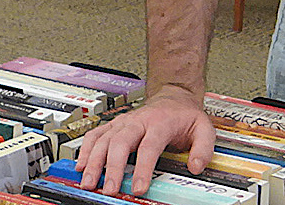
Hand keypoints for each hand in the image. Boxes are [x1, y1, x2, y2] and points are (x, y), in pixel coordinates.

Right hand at [75, 88, 214, 195]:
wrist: (173, 97)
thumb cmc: (184, 115)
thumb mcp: (204, 128)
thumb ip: (203, 149)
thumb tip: (195, 167)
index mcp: (159, 122)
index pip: (149, 146)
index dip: (142, 168)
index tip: (138, 187)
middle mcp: (138, 121)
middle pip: (120, 142)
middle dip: (111, 167)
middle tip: (108, 188)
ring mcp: (123, 122)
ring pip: (103, 138)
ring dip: (93, 160)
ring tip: (88, 181)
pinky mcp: (114, 125)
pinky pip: (95, 134)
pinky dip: (85, 149)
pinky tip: (80, 165)